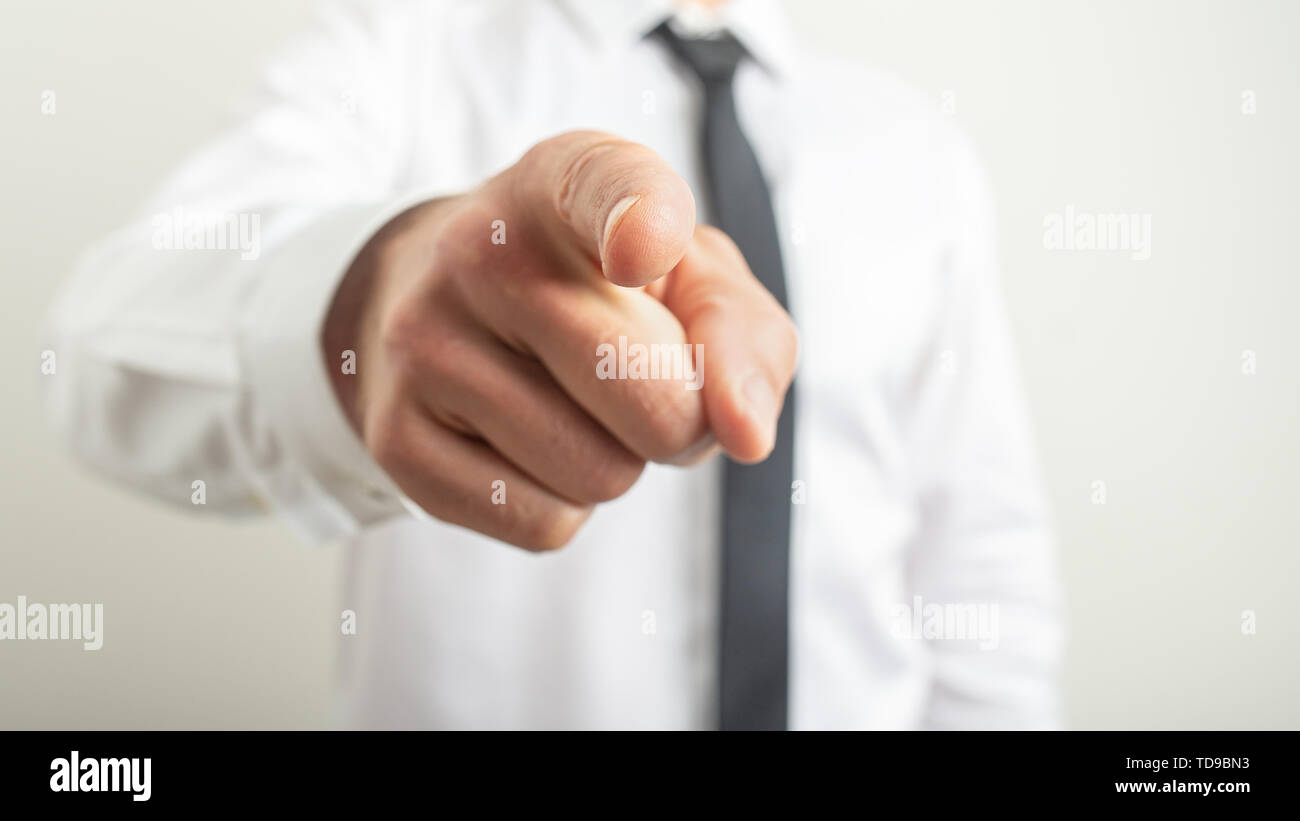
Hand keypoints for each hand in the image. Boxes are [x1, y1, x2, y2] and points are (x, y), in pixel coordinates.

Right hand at [323, 131, 796, 549]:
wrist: (439, 305)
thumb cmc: (598, 292)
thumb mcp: (689, 280)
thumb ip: (745, 337)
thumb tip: (746, 433)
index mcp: (563, 182)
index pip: (605, 187)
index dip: (640, 220)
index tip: (643, 249)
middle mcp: (478, 249)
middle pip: (655, 400)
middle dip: (679, 421)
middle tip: (639, 383)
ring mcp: (422, 344)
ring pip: (601, 476)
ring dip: (615, 463)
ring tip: (569, 404)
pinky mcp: (394, 438)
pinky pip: (544, 525)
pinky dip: (562, 507)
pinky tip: (524, 445)